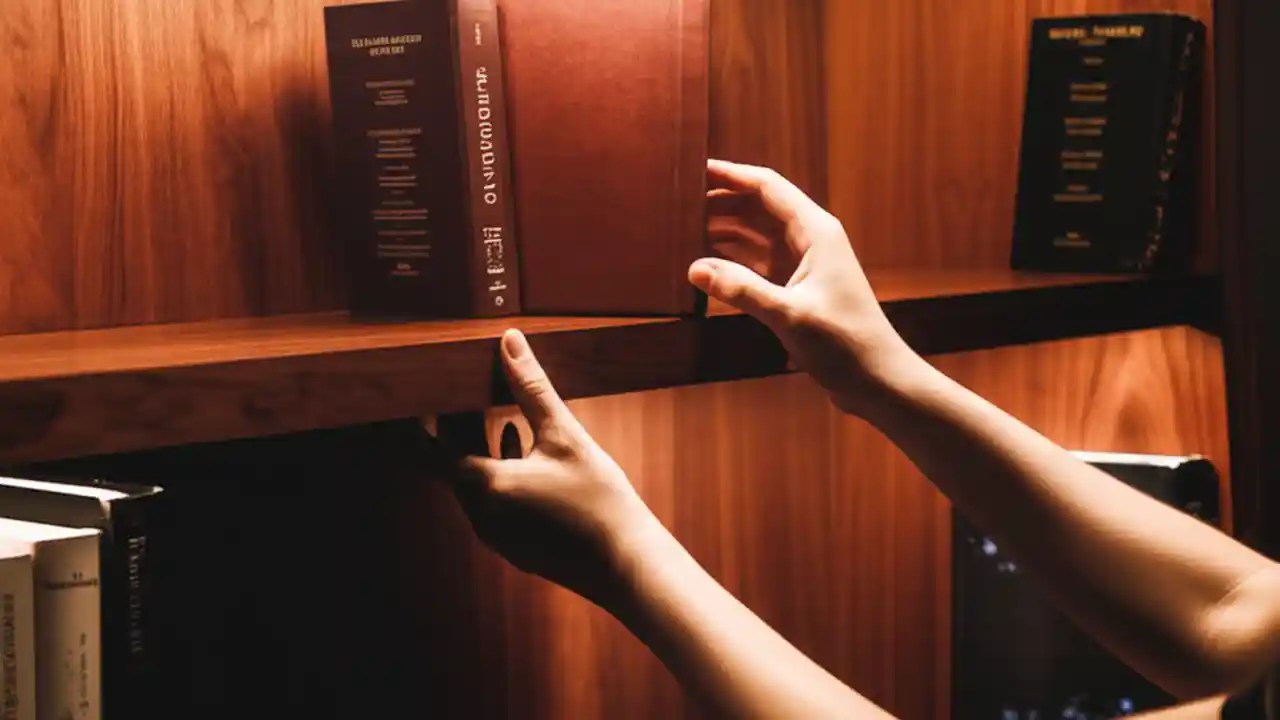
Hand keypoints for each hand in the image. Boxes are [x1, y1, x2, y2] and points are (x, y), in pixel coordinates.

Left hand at [438, 330, 662, 605]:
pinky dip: (495, 470)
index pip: (429, 451)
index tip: (406, 400)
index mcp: (485, 487)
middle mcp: (482, 515)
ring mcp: (497, 535)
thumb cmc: (598, 500)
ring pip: (473, 483)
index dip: (414, 423)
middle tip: (455, 389)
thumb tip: (509, 342)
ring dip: (476, 447)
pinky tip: (515, 443)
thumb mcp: (565, 435)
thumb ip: (531, 388)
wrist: (627, 565)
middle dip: (453, 427)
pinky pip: (492, 501)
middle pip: (452, 464)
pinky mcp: (516, 546)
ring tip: (486, 409)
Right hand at [690, 159, 918, 414]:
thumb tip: (695, 269)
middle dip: (721, 202)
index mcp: (816, 231)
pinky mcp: (797, 289)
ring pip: (755, 237)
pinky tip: (705, 266)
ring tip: (683, 231)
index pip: (767, 187)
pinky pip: (757, 264)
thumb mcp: (790, 315)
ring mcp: (803, 265)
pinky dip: (732, 262)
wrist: (878, 380)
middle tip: (678, 204)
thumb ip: (742, 290)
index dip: (731, 175)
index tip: (695, 168)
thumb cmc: (846, 344)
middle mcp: (810, 240)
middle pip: (758, 208)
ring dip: (723, 233)